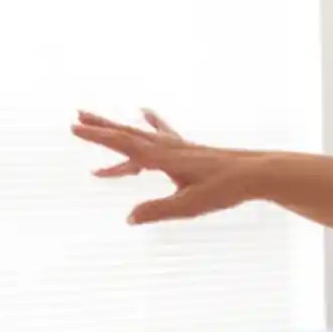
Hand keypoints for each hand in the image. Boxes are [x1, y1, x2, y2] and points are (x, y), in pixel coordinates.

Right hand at [71, 110, 258, 224]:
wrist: (258, 173)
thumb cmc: (225, 190)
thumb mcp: (190, 206)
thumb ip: (158, 211)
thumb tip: (128, 218)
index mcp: (166, 159)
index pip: (125, 145)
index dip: (98, 137)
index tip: (74, 127)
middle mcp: (170, 148)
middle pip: (130, 133)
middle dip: (102, 127)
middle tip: (76, 117)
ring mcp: (180, 147)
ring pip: (142, 135)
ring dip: (118, 129)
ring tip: (94, 122)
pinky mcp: (190, 150)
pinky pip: (163, 134)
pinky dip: (150, 124)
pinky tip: (145, 113)